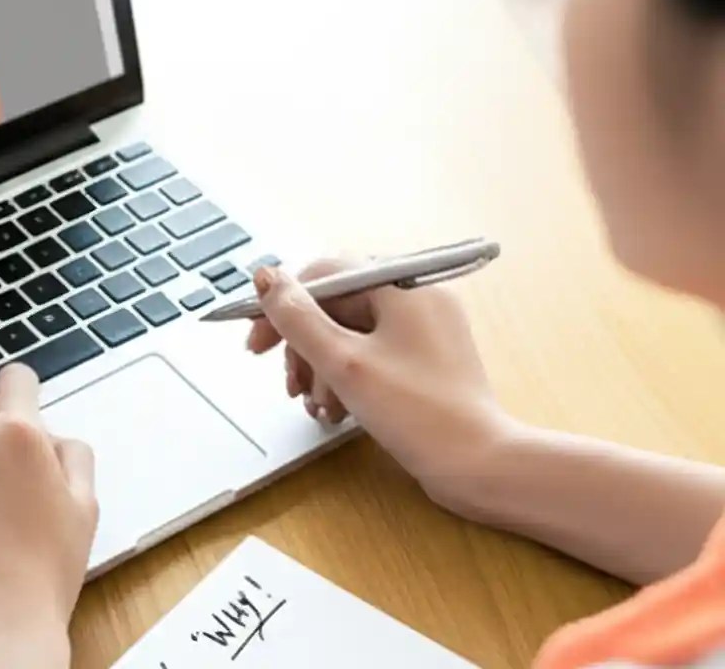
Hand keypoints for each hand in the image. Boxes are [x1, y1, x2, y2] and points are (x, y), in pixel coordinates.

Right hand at [246, 259, 512, 501]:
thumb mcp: (344, 363)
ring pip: (351, 334)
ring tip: (316, 406)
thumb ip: (298, 318)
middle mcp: (418, 299)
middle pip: (337, 307)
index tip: (259, 341)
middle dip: (304, 346)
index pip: (327, 273)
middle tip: (288, 383)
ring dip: (322, 368)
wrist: (478, 465)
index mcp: (404, 286)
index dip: (284, 305)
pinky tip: (337, 410)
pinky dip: (347, 378)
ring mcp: (424, 331)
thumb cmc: (419, 414)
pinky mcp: (425, 361)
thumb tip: (265, 278)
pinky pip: (372, 355)